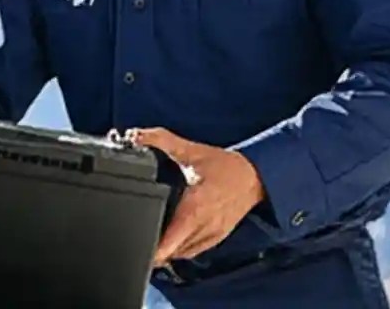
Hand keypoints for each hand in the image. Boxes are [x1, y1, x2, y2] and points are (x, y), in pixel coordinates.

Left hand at [128, 127, 266, 265]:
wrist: (254, 176)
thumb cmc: (225, 166)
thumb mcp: (191, 150)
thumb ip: (160, 141)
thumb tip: (135, 136)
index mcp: (196, 207)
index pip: (171, 241)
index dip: (152, 248)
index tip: (136, 244)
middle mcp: (205, 226)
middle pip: (172, 252)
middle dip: (153, 249)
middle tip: (134, 240)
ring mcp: (211, 235)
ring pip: (181, 254)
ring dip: (166, 251)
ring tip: (148, 240)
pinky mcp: (216, 238)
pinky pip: (192, 251)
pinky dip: (179, 249)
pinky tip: (169, 240)